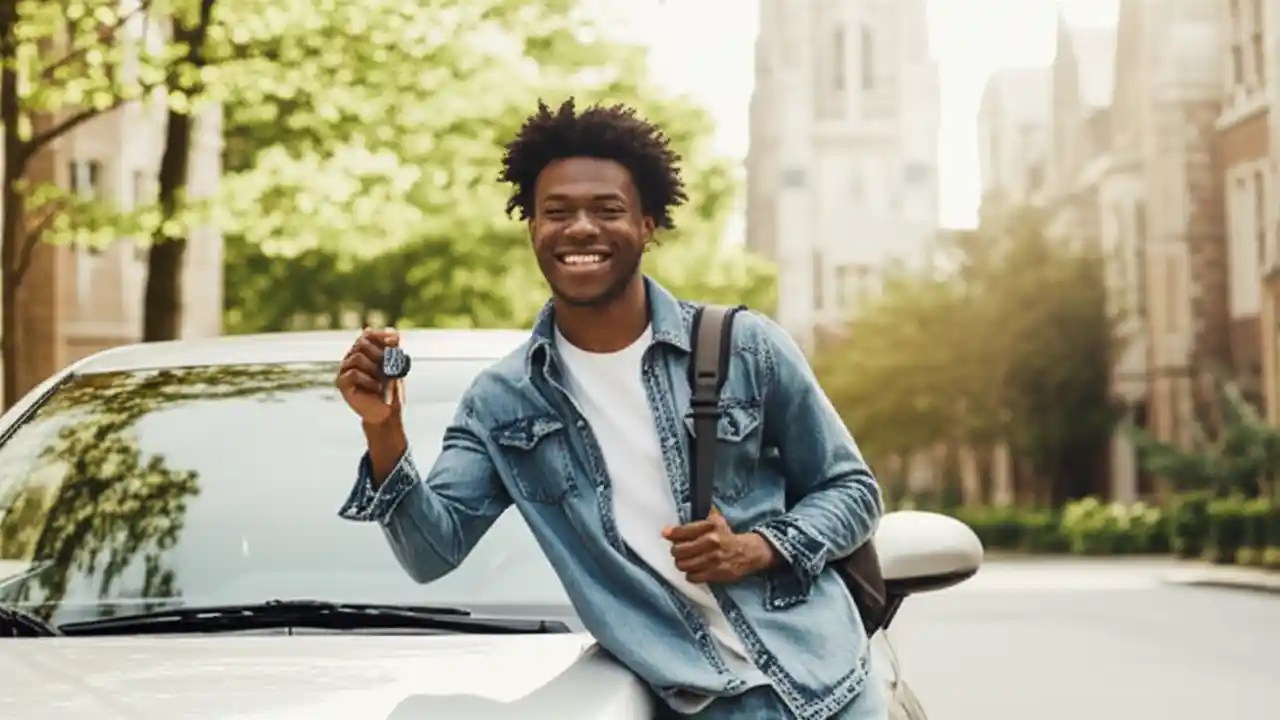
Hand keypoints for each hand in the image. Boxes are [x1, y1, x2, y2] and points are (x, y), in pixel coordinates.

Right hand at [336, 328, 399, 424]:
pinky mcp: (342, 384)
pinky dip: (368, 379)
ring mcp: (344, 370)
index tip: (395, 341)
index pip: (367, 334)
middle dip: (379, 354)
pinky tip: (376, 387)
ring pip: (357, 358)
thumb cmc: (390, 388)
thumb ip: (393, 349)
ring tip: (382, 380)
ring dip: (374, 368)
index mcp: (362, 351)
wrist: (387, 412)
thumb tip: (392, 331)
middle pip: (361, 343)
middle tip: (389, 367)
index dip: (380, 335)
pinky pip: (353, 374)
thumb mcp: (395, 365)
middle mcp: (351, 358)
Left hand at [662, 508, 778, 584]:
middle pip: (679, 550)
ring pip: (684, 565)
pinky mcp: (716, 573)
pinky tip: (694, 569)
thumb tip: (668, 529)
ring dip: (682, 563)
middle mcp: (711, 542)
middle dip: (676, 550)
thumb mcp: (715, 521)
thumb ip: (694, 522)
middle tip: (679, 550)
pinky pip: (693, 577)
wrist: (748, 553)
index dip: (671, 533)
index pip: (682, 531)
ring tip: (685, 560)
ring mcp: (713, 559)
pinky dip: (691, 574)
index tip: (666, 533)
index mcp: (710, 527)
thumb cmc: (727, 536)